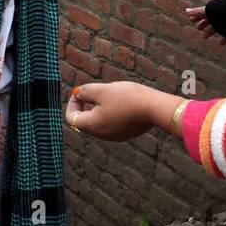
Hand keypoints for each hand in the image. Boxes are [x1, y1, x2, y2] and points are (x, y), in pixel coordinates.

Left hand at [65, 82, 180, 142]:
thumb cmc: (127, 97)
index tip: (80, 92)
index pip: (71, 118)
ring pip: (99, 122)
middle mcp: (101, 135)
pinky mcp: (126, 134)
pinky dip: (111, 113)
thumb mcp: (102, 89)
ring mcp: (114, 136)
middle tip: (94, 91)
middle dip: (86, 105)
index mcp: (92, 125)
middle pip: (84, 121)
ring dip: (99, 108)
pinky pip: (111, 124)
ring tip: (111, 95)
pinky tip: (122, 102)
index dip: (72, 103)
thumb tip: (78, 94)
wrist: (155, 108)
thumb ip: (85, 92)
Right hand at [185, 6, 225, 46]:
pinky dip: (224, 39)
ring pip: (217, 27)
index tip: (191, 20)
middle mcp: (221, 15)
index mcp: (215, 9)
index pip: (203, 13)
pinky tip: (220, 45)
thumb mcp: (210, 11)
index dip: (196, 16)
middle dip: (203, 24)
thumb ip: (198, 12)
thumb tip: (186, 11)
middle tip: (198, 28)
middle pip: (210, 20)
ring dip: (210, 31)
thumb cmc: (225, 11)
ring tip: (204, 37)